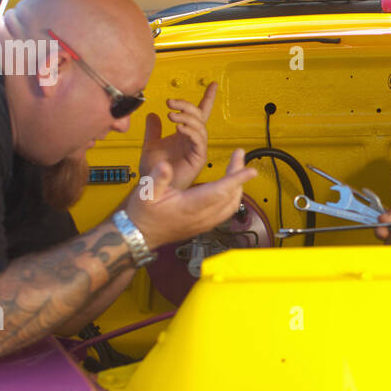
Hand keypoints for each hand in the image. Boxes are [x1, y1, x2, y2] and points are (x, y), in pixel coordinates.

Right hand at [125, 149, 256, 248]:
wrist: (140, 234)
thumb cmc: (143, 214)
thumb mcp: (145, 193)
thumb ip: (158, 178)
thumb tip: (165, 166)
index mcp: (190, 207)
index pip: (220, 192)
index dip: (236, 180)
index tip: (250, 170)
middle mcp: (202, 217)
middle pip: (231, 196)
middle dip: (239, 175)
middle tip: (239, 156)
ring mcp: (205, 223)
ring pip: (232, 205)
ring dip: (238, 186)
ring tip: (237, 167)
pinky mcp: (205, 225)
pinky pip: (227, 211)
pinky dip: (233, 196)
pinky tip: (230, 185)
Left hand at [138, 82, 216, 190]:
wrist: (153, 187)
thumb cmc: (154, 172)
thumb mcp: (150, 145)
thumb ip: (153, 130)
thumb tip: (152, 114)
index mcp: (185, 136)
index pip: (198, 114)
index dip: (206, 99)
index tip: (212, 85)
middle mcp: (193, 141)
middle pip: (199, 116)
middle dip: (186, 106)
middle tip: (171, 102)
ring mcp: (197, 149)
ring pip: (200, 126)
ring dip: (187, 118)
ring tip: (172, 115)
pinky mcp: (198, 158)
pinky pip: (199, 141)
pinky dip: (190, 131)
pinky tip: (179, 128)